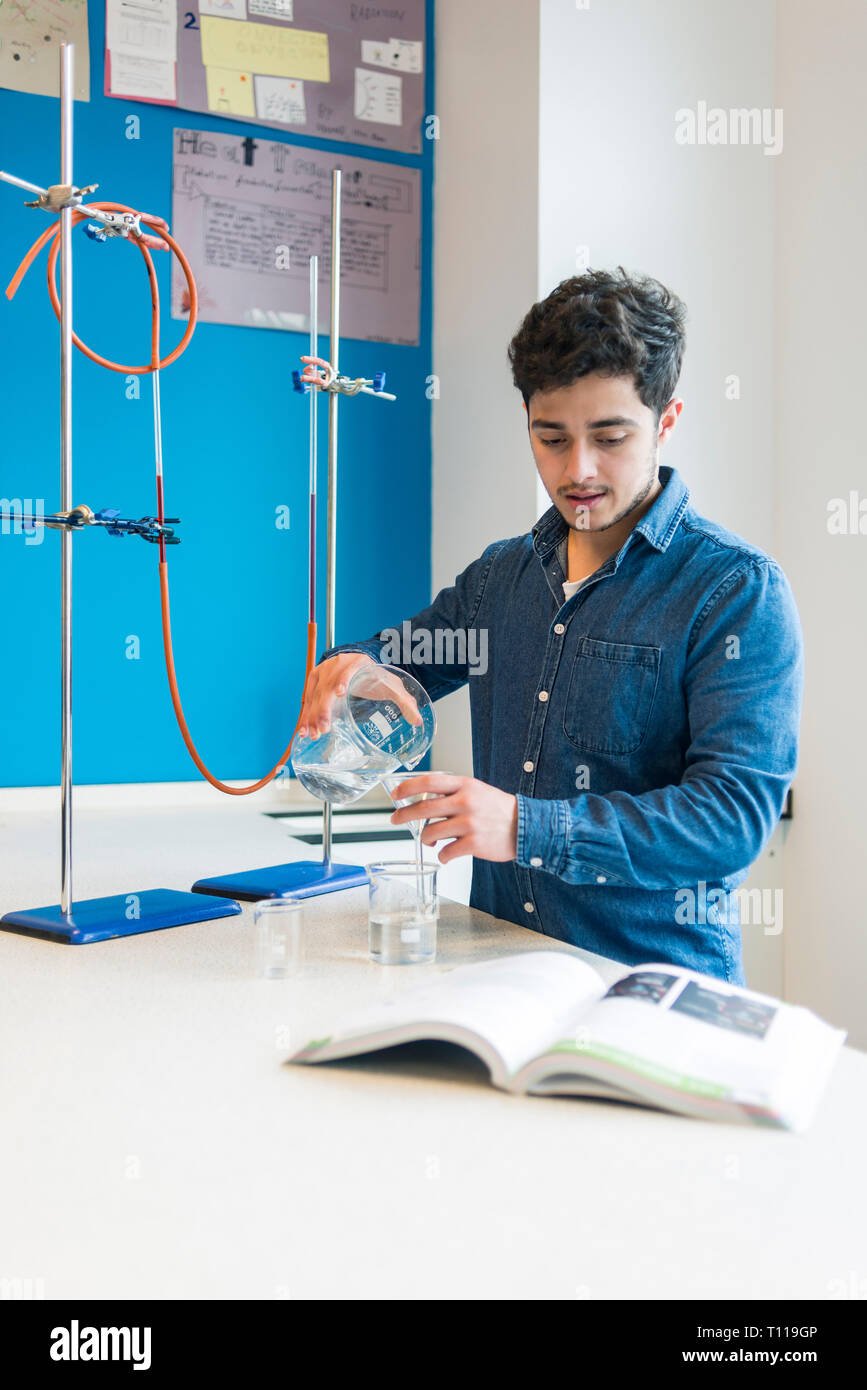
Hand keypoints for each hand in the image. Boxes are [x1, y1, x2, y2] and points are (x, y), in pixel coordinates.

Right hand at [297, 654, 421, 738]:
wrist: (361, 663)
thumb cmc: (376, 676)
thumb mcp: (392, 685)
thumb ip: (405, 701)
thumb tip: (417, 720)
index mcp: (355, 663)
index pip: (346, 670)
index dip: (342, 681)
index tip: (340, 694)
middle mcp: (335, 665)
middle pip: (326, 687)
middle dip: (322, 709)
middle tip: (323, 729)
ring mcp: (322, 672)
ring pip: (314, 695)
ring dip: (311, 716)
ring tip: (312, 735)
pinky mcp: (314, 681)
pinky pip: (308, 699)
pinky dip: (305, 715)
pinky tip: (303, 731)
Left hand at [389, 773, 517, 864]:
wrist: (526, 827)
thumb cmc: (498, 810)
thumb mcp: (476, 791)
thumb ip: (452, 793)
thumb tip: (423, 802)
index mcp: (465, 785)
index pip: (429, 782)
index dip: (407, 787)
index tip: (395, 794)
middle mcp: (465, 802)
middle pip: (423, 808)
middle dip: (403, 815)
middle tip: (394, 820)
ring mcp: (469, 823)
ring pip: (431, 833)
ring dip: (425, 839)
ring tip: (429, 841)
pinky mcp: (474, 843)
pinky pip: (446, 852)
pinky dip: (442, 856)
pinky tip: (446, 854)